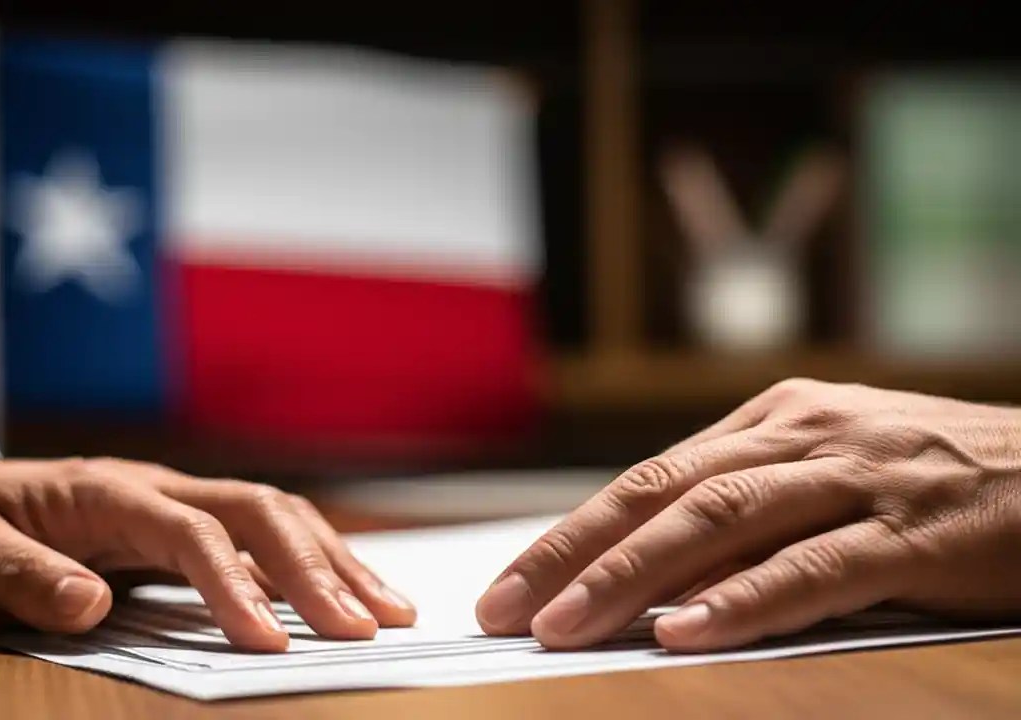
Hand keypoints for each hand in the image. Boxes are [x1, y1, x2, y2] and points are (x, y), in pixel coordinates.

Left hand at [0, 455, 414, 650]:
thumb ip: (16, 577)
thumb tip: (89, 603)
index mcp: (102, 492)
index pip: (189, 531)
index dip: (235, 584)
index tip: (269, 645)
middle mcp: (153, 485)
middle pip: (255, 509)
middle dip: (316, 567)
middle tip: (368, 629)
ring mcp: (173, 498)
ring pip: (273, 513)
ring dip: (333, 558)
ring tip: (391, 610)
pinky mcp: (182, 521)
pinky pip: (262, 531)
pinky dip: (314, 559)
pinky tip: (347, 592)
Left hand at [476, 379, 1020, 650]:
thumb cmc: (939, 483)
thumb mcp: (831, 473)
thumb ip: (750, 508)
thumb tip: (653, 572)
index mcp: (773, 421)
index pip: (649, 478)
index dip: (571, 533)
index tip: (512, 585)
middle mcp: (802, 436)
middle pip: (663, 493)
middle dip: (573, 554)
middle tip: (506, 609)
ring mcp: (859, 478)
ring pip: (721, 521)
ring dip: (633, 577)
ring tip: (567, 626)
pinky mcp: (916, 533)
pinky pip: (815, 568)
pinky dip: (743, 601)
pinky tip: (685, 631)